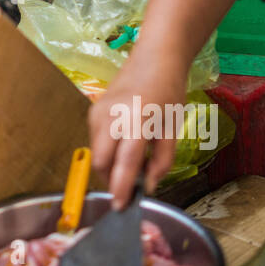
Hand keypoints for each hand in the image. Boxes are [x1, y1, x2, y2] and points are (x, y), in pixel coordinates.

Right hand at [87, 56, 188, 208]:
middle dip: (112, 179)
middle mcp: (111, 116)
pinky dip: (107, 151)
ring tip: (132, 163)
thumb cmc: (169, 92)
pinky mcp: (92, 110)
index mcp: (137, 120)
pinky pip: (95, 140)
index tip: (121, 208)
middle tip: (130, 185)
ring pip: (95, 152)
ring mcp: (97, 112)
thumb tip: (148, 187)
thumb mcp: (172, 130)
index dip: (121, 188)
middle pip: (100, 161)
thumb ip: (161, 161)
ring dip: (110, 166)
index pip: (123, 162)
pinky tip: (124, 146)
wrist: (154, 58)